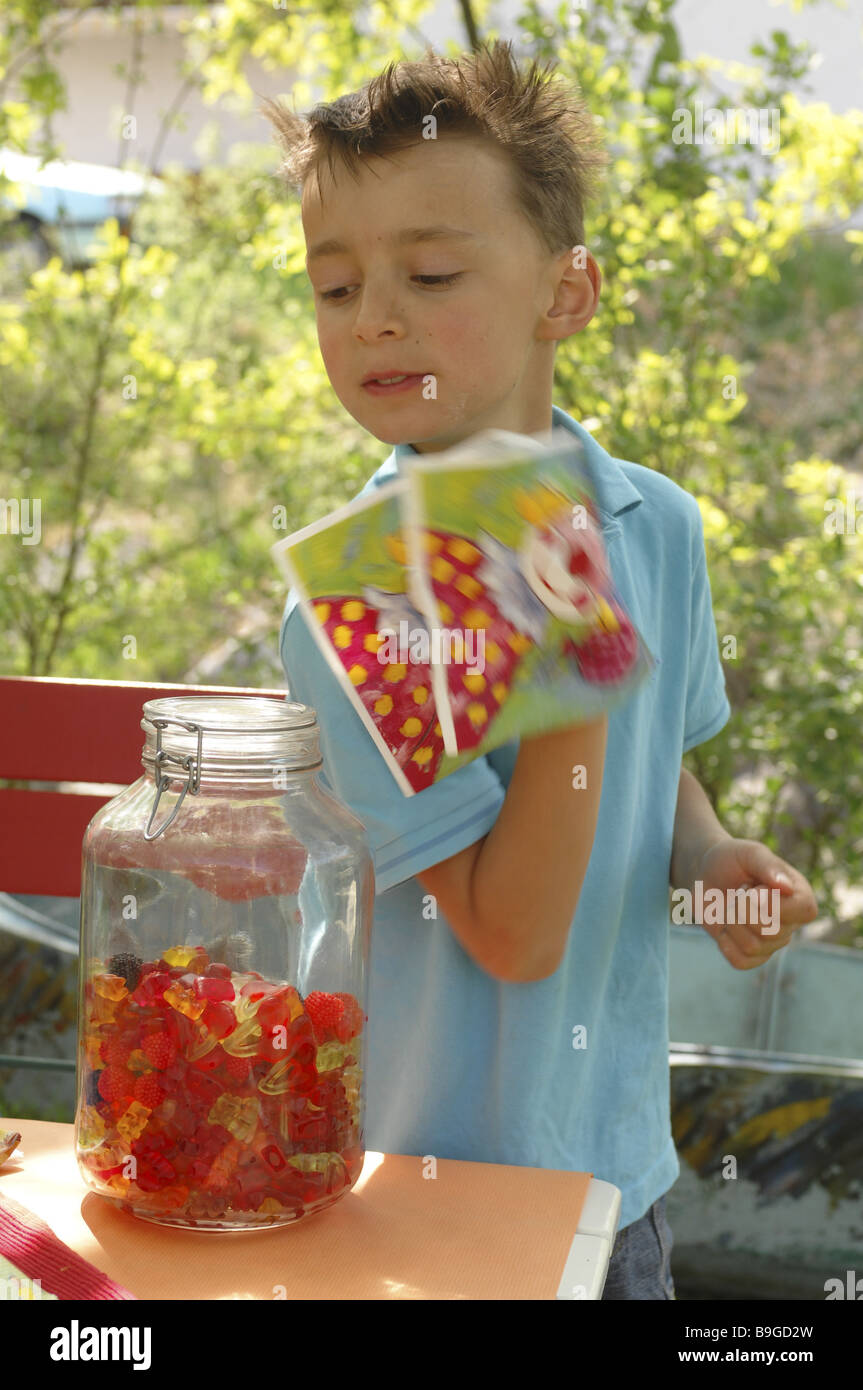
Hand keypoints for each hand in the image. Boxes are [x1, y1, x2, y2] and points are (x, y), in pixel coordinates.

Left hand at [695, 837, 817, 970]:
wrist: (706, 873)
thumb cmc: (732, 859)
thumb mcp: (749, 853)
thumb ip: (768, 866)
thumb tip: (787, 888)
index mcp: (799, 895)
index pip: (804, 911)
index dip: (772, 903)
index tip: (754, 888)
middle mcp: (791, 922)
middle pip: (770, 931)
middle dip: (742, 909)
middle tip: (737, 893)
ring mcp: (772, 941)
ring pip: (753, 947)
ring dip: (731, 923)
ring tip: (731, 907)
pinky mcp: (751, 954)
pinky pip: (741, 962)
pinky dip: (725, 943)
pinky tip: (724, 927)